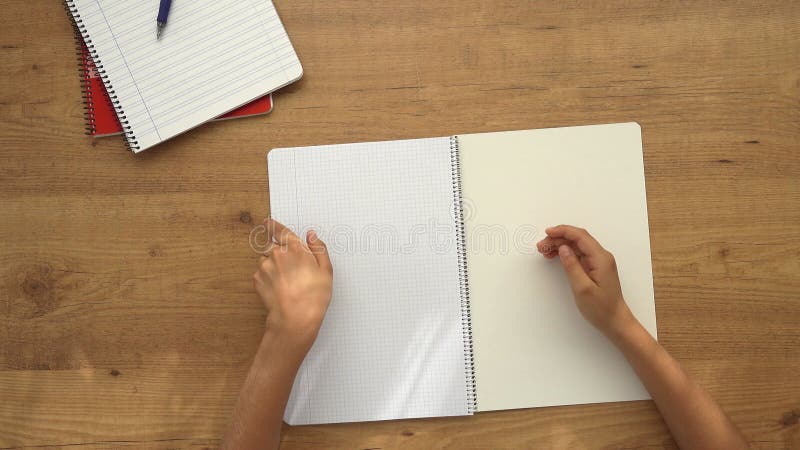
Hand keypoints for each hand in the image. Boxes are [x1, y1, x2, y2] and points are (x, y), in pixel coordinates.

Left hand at [253, 218, 332, 351]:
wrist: (295, 318)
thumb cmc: (314, 296)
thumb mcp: (326, 270)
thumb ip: (318, 248)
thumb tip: (311, 236)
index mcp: (295, 248)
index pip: (281, 230)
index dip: (273, 225)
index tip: (267, 221)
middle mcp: (277, 254)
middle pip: (272, 245)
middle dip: (278, 251)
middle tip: (289, 266)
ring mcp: (265, 267)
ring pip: (265, 259)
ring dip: (272, 264)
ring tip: (285, 280)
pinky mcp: (257, 279)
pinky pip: (261, 273)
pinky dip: (267, 277)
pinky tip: (279, 287)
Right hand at [536, 225, 635, 338]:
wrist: (615, 321)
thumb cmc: (600, 308)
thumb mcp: (583, 288)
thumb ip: (572, 266)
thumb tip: (563, 248)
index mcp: (600, 258)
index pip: (580, 236)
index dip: (563, 231)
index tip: (547, 233)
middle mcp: (601, 256)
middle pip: (578, 239)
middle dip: (558, 239)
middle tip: (541, 246)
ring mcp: (598, 261)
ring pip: (577, 246)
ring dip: (560, 245)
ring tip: (544, 251)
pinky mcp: (595, 267)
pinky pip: (579, 254)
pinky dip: (566, 253)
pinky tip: (555, 256)